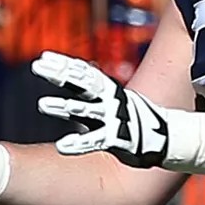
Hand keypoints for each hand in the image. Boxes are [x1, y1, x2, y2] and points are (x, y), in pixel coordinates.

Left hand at [34, 52, 170, 166]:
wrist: (168, 138)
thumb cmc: (135, 119)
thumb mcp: (114, 99)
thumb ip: (94, 90)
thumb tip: (77, 72)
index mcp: (108, 90)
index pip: (83, 72)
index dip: (63, 64)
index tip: (43, 58)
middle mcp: (109, 100)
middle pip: (81, 83)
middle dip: (59, 74)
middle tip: (36, 67)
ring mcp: (113, 118)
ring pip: (84, 110)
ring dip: (63, 107)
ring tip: (41, 105)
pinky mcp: (116, 139)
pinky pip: (94, 141)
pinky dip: (78, 143)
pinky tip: (62, 146)